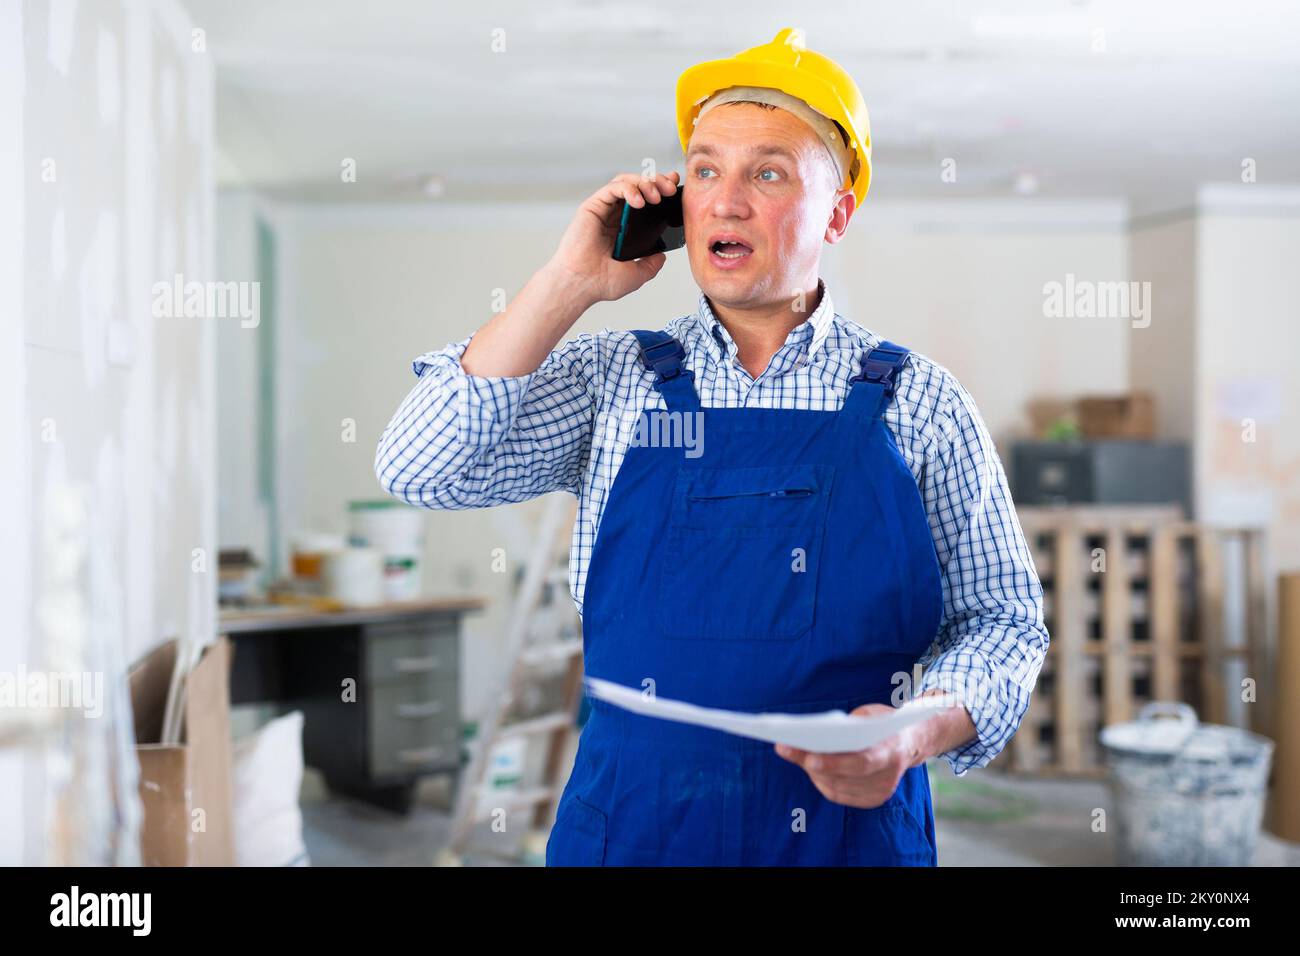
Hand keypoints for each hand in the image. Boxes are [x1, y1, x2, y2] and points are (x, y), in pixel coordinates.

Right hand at [547, 171, 679, 304]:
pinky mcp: (593, 206)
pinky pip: (613, 187)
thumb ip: (651, 265)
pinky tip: (639, 201)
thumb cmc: (600, 282)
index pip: (644, 201)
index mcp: (624, 229)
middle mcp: (614, 216)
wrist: (581, 285)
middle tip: (670, 188)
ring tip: (656, 197)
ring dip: (645, 183)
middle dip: (657, 182)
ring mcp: (603, 210)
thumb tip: (662, 255)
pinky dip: (629, 189)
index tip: (674, 188)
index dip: (660, 189)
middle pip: (637, 186)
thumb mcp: (636, 275)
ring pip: (626, 182)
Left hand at [774, 703, 925, 808]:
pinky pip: (839, 794)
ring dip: (812, 771)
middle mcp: (888, 777)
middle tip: (786, 748)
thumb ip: (849, 725)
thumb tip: (815, 734)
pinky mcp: (872, 800)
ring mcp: (881, 792)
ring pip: (837, 787)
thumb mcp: (871, 713)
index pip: (860, 763)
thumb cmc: (885, 722)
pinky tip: (810, 766)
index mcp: (892, 751)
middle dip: (812, 763)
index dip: (834, 763)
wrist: (911, 741)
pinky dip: (822, 780)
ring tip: (793, 753)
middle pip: (843, 777)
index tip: (808, 757)